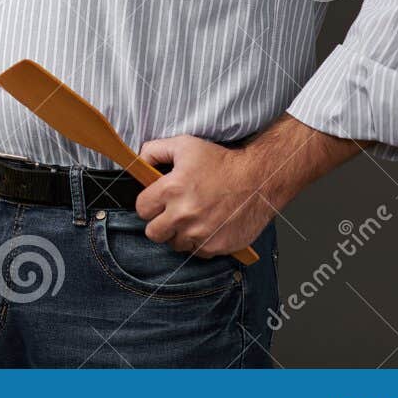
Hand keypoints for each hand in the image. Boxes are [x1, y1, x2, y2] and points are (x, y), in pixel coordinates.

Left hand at [133, 135, 281, 258]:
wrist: (258, 180)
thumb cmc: (222, 162)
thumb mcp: (185, 145)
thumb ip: (155, 151)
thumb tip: (138, 161)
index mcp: (171, 189)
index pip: (141, 209)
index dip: (149, 204)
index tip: (159, 200)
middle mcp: (183, 214)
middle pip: (153, 233)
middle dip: (160, 223)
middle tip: (173, 212)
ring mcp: (199, 233)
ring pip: (174, 244)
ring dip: (180, 234)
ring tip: (193, 218)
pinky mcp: (215, 247)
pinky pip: (195, 251)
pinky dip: (199, 242)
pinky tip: (208, 226)